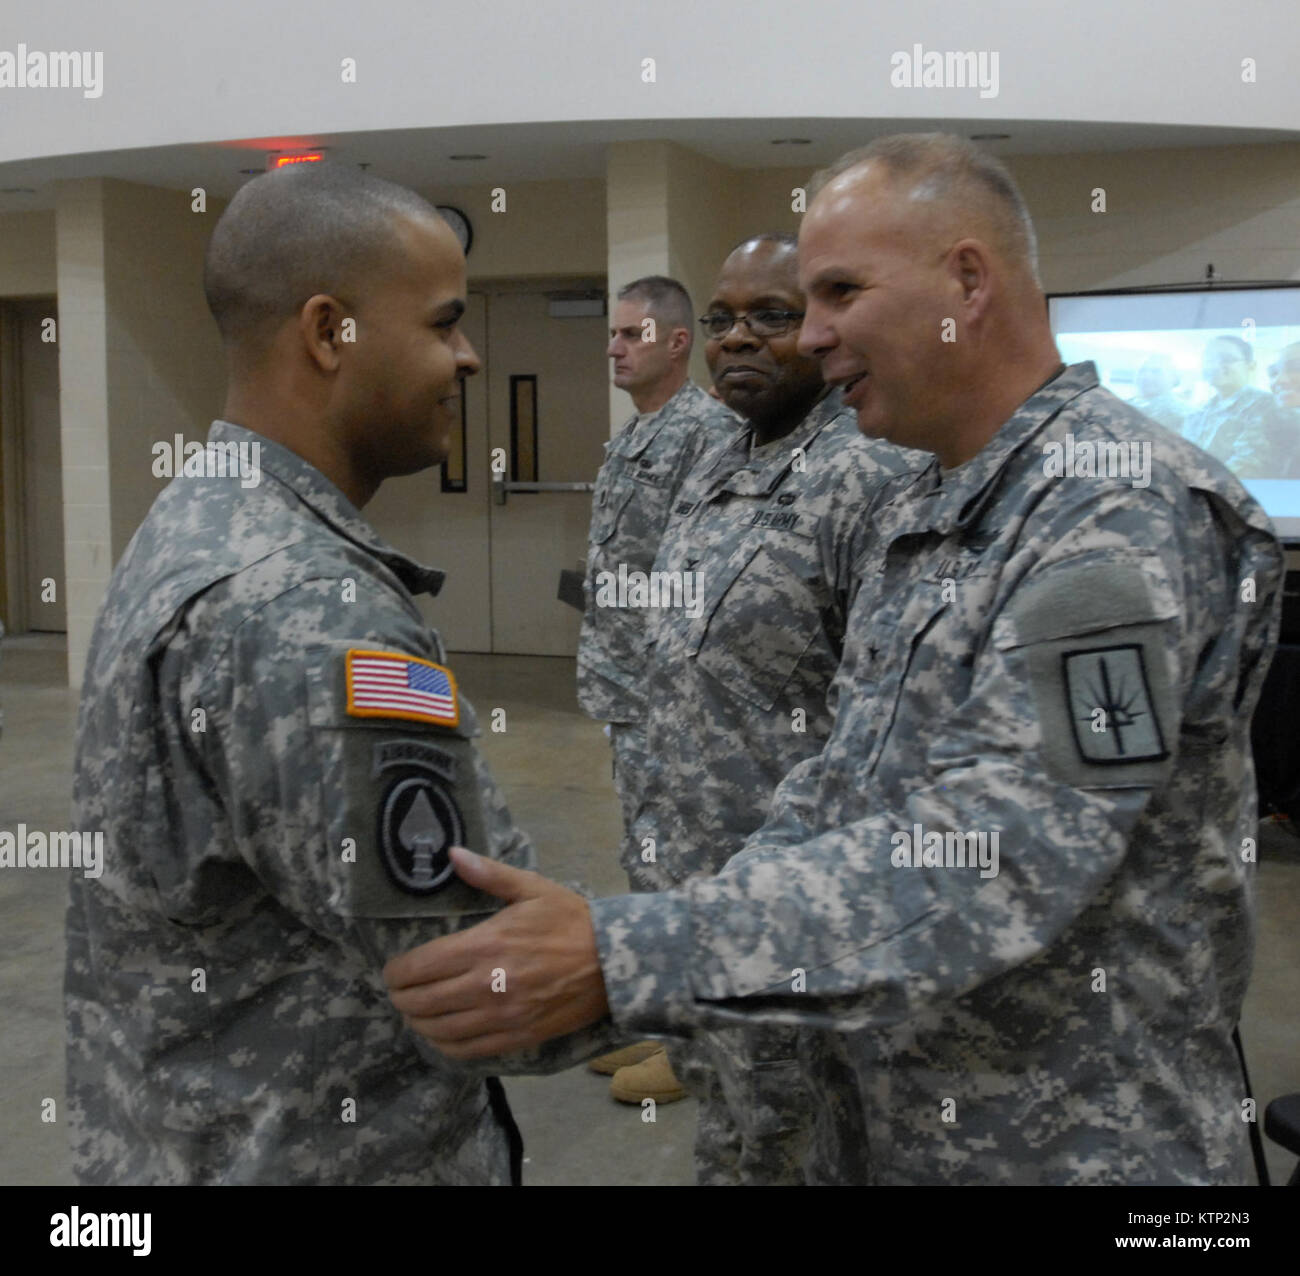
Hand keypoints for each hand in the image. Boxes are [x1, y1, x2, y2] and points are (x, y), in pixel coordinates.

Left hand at [383, 847, 609, 1058]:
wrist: (614, 962)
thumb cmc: (571, 921)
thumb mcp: (533, 889)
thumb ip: (489, 874)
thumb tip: (452, 853)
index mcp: (486, 944)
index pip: (420, 966)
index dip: (396, 972)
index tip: (392, 969)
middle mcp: (486, 985)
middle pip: (422, 1002)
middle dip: (401, 997)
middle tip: (399, 990)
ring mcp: (501, 1016)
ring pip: (438, 1029)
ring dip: (417, 1022)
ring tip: (414, 1012)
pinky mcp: (516, 1037)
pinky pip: (466, 1049)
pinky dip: (444, 1044)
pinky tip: (440, 1034)